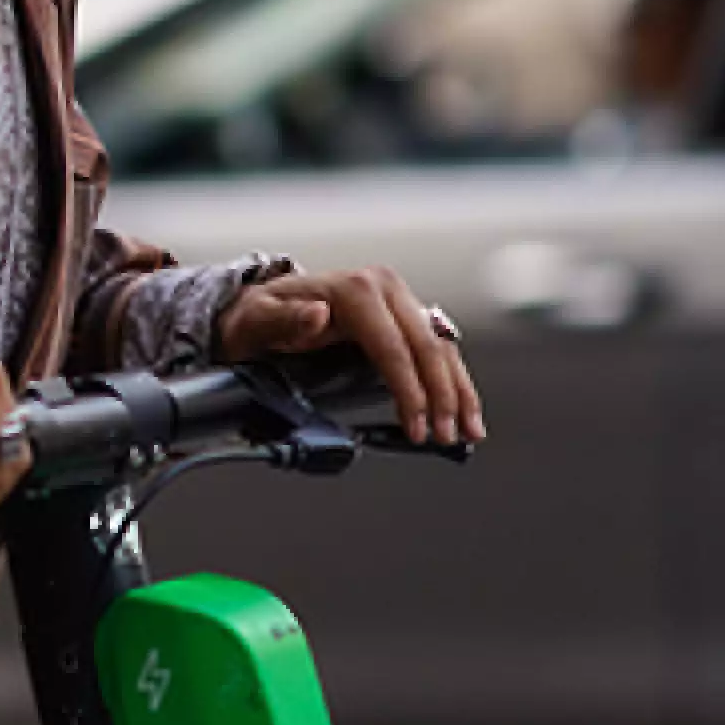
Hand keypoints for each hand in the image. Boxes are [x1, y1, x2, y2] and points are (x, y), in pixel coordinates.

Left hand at [214, 264, 486, 446]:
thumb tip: (315, 315)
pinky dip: (454, 381)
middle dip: (442, 396)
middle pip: (428, 347)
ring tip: (467, 429)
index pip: (394, 347)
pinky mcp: (404, 318)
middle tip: (443, 435)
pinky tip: (462, 410)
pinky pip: (438, 350)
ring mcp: (398, 302)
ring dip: (458, 391)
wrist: (260, 310)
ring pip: (442, 347)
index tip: (415, 425)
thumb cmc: (259, 318)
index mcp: (355, 289)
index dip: (409, 390)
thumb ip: (284, 320)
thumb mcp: (258, 320)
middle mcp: (384, 289)